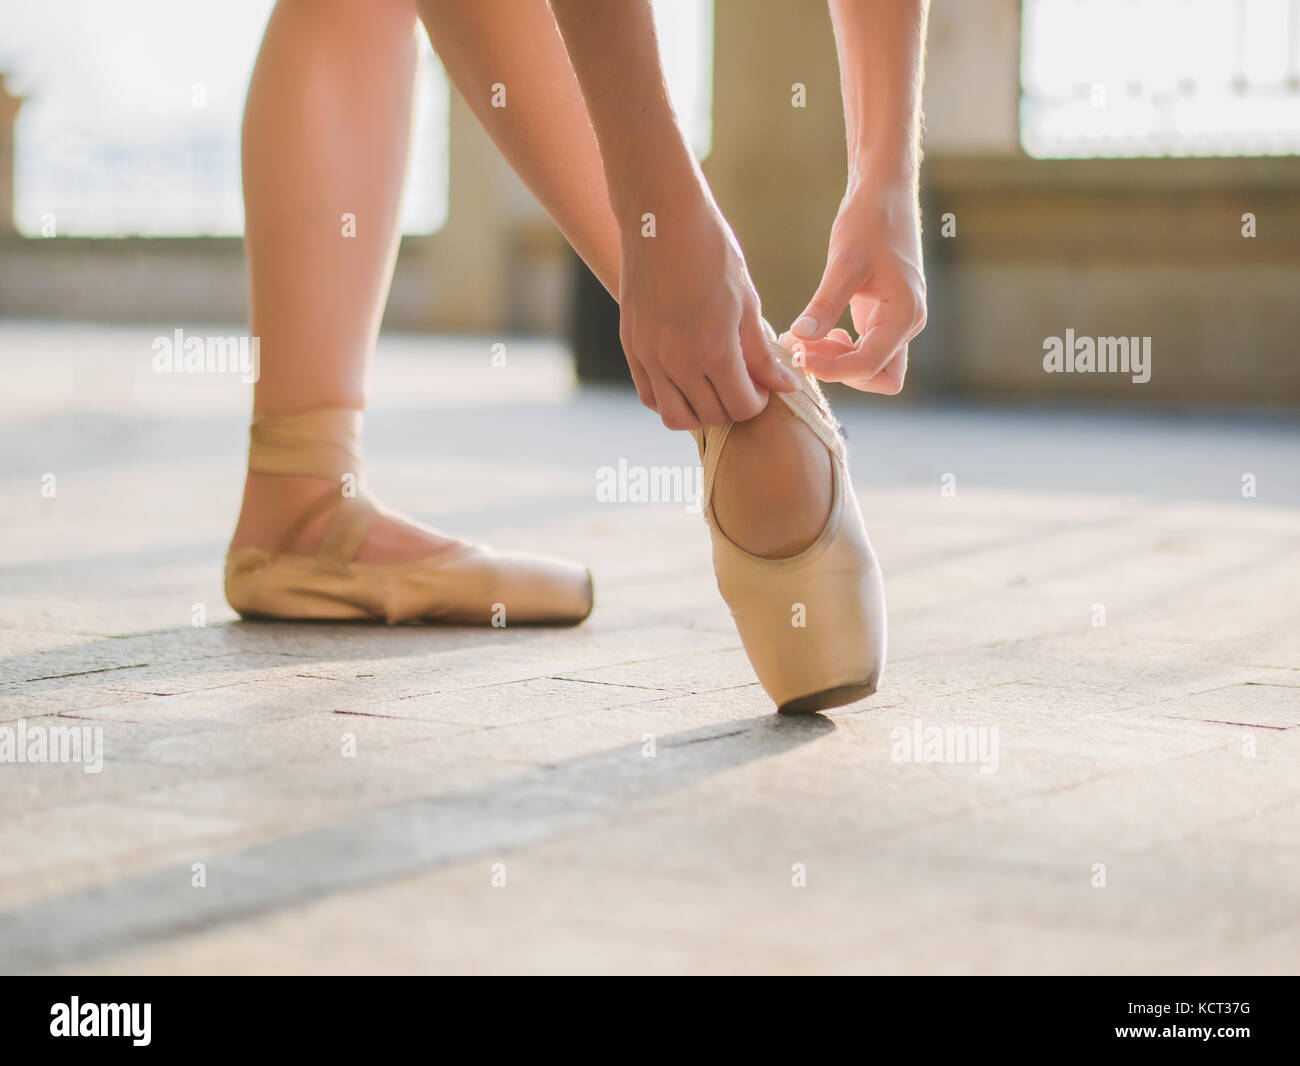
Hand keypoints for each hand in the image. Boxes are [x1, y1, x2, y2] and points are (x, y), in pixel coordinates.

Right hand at [618, 195, 798, 430]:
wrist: (660, 219)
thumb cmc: (711, 252)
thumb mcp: (747, 302)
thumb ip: (761, 353)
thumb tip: (783, 385)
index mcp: (713, 350)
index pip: (741, 407)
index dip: (758, 401)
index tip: (762, 384)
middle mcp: (678, 362)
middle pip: (712, 415)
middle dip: (733, 406)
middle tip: (741, 382)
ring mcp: (650, 358)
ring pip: (675, 417)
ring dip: (699, 412)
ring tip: (712, 387)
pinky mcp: (632, 348)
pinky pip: (649, 396)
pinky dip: (669, 398)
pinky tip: (684, 379)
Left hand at [789, 184, 925, 394]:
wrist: (884, 195)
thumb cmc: (870, 221)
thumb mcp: (844, 262)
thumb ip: (825, 303)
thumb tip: (801, 336)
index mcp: (905, 314)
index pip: (869, 365)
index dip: (832, 369)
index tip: (798, 354)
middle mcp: (908, 324)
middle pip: (878, 377)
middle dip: (840, 371)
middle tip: (805, 347)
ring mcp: (898, 323)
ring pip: (872, 368)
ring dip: (839, 363)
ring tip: (809, 339)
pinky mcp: (884, 318)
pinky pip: (866, 352)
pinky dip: (841, 351)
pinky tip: (820, 331)